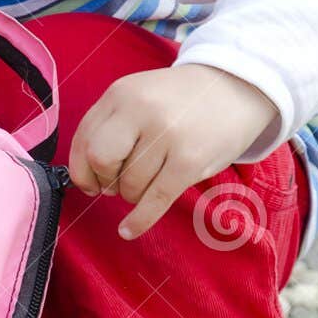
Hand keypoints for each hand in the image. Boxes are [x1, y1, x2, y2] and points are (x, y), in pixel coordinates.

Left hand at [67, 64, 278, 238]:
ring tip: (148, 182)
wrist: (236, 87)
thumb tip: (85, 175)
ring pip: (131, 184)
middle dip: (104, 180)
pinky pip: (155, 200)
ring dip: (132, 194)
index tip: (90, 183)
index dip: (81, 169)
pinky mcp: (190, 161)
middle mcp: (140, 110)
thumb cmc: (180, 101)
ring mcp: (167, 135)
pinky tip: (129, 230)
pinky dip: (139, 221)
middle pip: (100, 160)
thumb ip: (110, 125)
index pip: (83, 140)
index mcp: (121, 94)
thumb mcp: (139, 95)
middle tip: (118, 183)